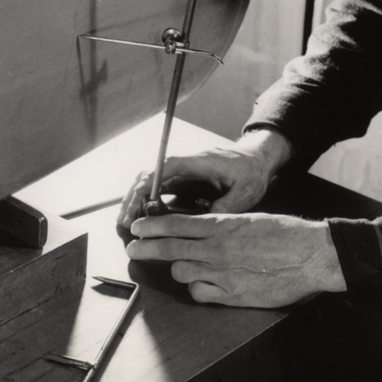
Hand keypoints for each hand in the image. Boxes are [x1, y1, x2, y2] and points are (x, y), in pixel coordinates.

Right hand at [115, 127, 294, 232]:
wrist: (257, 159)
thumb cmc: (252, 171)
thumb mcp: (246, 191)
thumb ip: (227, 206)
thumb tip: (209, 222)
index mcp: (200, 162)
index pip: (168, 167)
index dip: (150, 181)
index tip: (138, 196)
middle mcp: (187, 164)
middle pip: (152, 174)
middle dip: (135, 194)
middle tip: (125, 218)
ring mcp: (184, 171)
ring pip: (152, 180)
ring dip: (137, 197)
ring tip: (126, 219)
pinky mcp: (184, 178)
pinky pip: (160, 186)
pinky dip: (147, 199)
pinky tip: (141, 215)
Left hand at [125, 211, 346, 307]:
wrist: (311, 254)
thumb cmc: (285, 234)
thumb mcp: (248, 220)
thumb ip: (222, 226)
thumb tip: (200, 229)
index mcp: (221, 225)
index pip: (175, 224)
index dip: (151, 226)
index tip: (137, 228)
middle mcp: (217, 247)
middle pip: (169, 248)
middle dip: (146, 248)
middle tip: (133, 249)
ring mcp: (223, 272)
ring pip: (181, 271)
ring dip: (177, 269)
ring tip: (180, 266)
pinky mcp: (233, 294)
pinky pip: (200, 293)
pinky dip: (197, 289)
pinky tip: (202, 284)